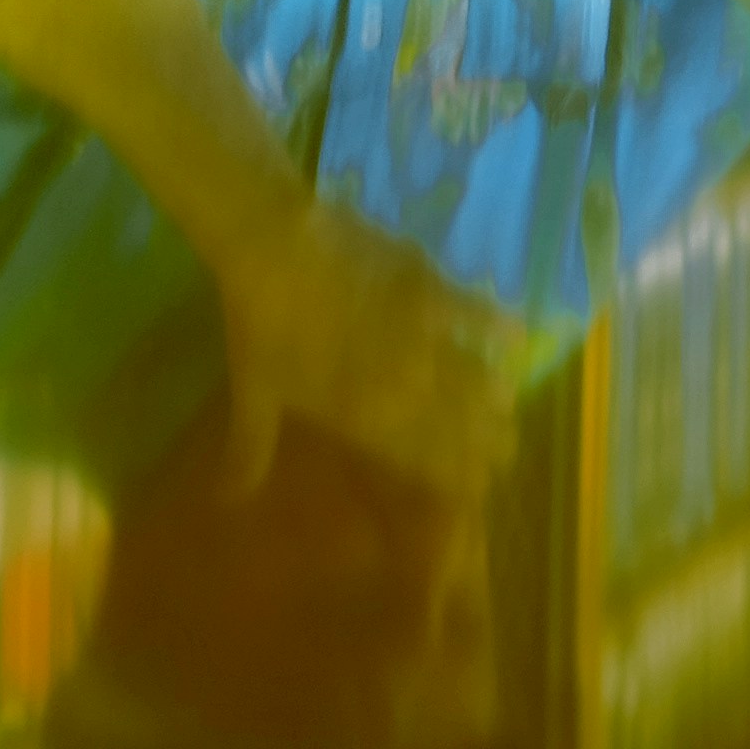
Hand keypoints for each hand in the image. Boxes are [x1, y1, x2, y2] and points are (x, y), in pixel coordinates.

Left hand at [206, 193, 520, 503]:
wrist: (278, 250)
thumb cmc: (263, 325)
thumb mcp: (254, 389)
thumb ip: (252, 446)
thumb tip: (231, 499)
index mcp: (359, 414)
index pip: (421, 456)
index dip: (454, 475)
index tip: (479, 488)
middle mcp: (402, 385)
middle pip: (459, 425)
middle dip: (486, 444)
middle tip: (506, 452)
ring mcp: (422, 338)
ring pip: (474, 379)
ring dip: (496, 401)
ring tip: (510, 413)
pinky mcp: (433, 291)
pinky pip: (477, 316)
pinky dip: (500, 329)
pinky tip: (518, 339)